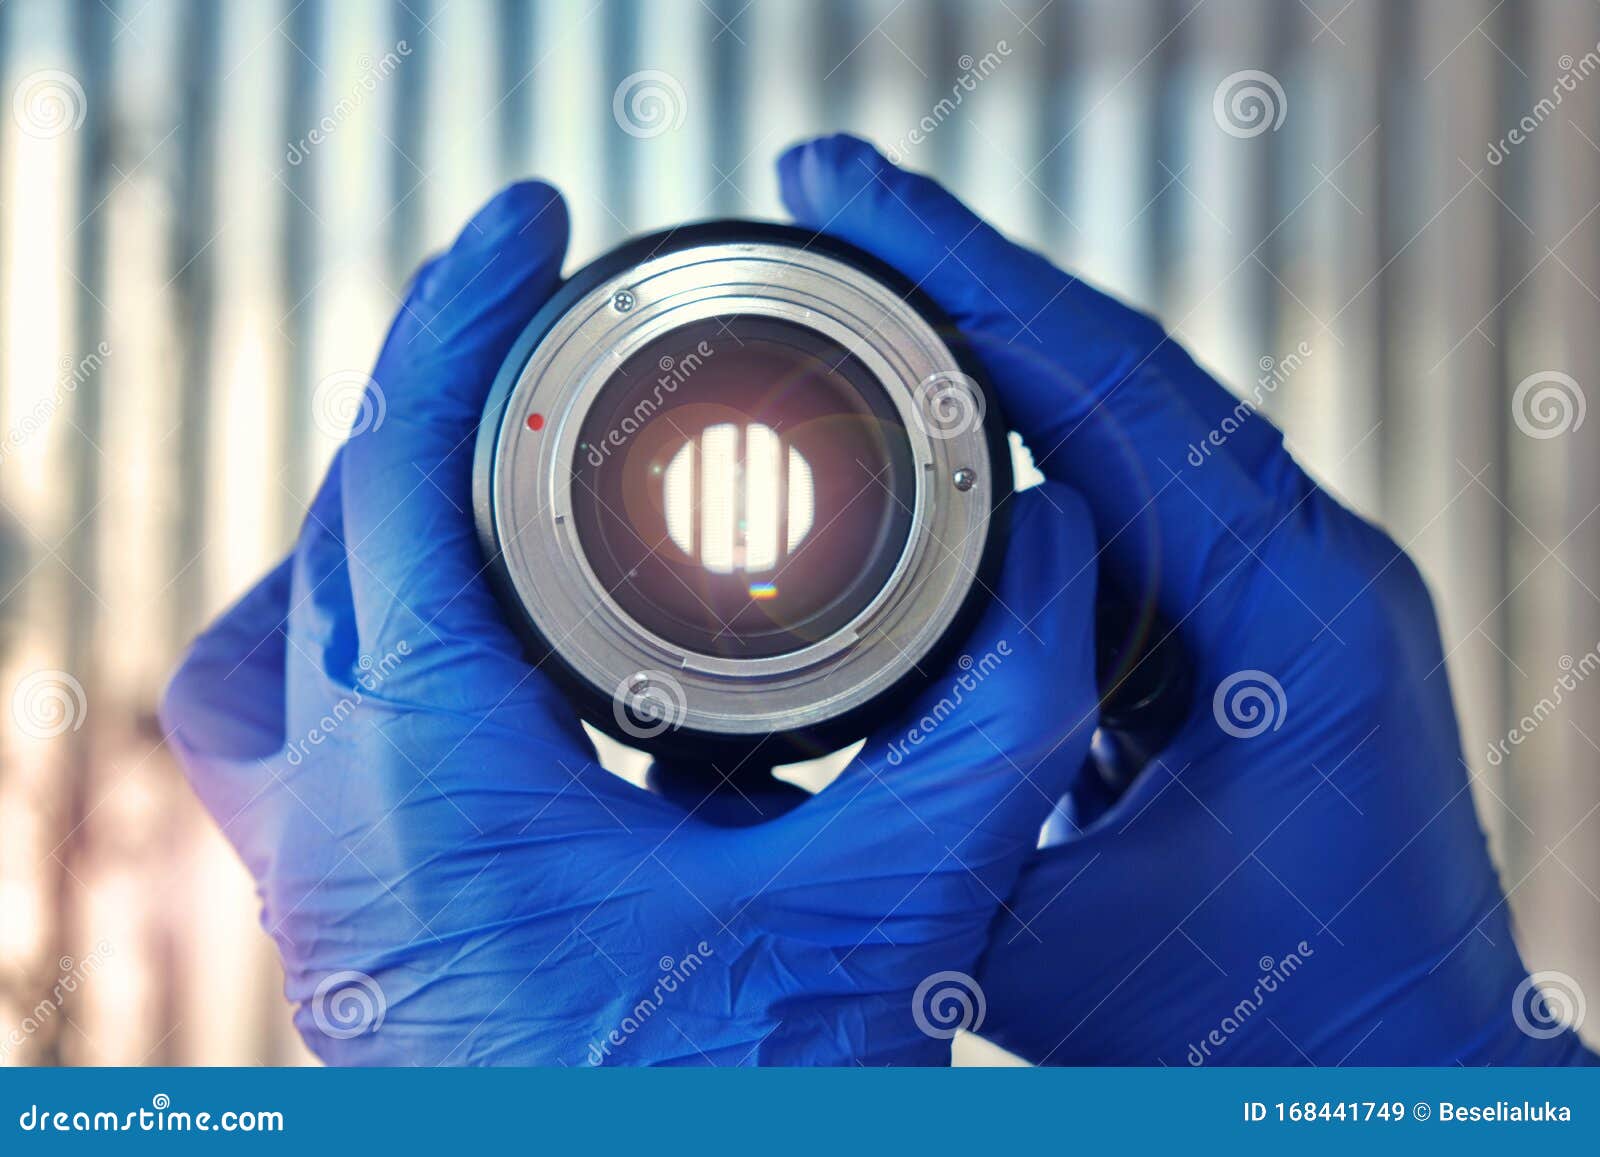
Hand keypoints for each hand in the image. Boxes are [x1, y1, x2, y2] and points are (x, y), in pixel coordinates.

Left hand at [160, 181, 1103, 1064]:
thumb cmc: (746, 1112)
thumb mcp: (896, 905)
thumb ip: (991, 720)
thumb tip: (1054, 561)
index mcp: (433, 774)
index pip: (400, 464)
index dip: (459, 311)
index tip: (530, 226)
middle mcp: (334, 827)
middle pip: (326, 539)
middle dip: (424, 424)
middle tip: (538, 377)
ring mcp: (321, 896)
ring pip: (270, 657)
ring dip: (367, 558)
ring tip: (492, 513)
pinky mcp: (352, 944)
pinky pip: (301, 752)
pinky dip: (377, 672)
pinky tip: (497, 683)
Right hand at [779, 135, 1596, 1065]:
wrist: (1391, 1087)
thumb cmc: (1258, 1044)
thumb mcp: (1038, 931)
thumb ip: (915, 808)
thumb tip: (774, 737)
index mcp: (1286, 605)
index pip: (1102, 388)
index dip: (959, 276)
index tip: (837, 192)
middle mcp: (1304, 565)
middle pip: (1114, 373)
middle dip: (964, 282)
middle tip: (829, 205)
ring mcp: (1286, 590)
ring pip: (1124, 432)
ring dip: (997, 365)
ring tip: (866, 299)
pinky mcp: (1255, 628)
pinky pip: (1130, 512)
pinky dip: (1028, 464)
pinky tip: (941, 444)